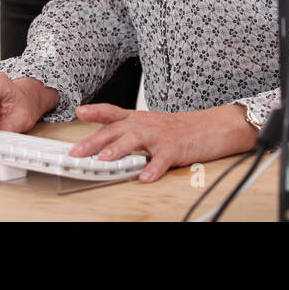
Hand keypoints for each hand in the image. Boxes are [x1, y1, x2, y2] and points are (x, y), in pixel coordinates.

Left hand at [71, 103, 257, 182]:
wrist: (211, 128)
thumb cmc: (178, 129)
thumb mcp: (150, 124)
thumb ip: (128, 131)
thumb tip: (103, 143)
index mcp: (138, 119)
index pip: (113, 112)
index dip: (96, 112)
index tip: (79, 112)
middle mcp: (146, 124)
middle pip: (117, 130)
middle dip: (95, 141)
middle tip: (77, 152)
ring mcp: (160, 136)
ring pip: (136, 140)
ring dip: (119, 149)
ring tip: (106, 159)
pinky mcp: (175, 149)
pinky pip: (162, 160)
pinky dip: (154, 169)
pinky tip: (145, 177)